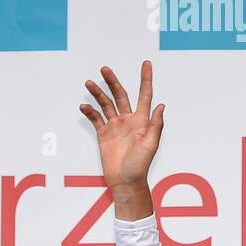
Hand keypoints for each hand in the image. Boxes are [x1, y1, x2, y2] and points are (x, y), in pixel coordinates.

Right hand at [79, 61, 164, 192]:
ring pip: (106, 104)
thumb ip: (155, 125)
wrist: (126, 181)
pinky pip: (96, 118)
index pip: (145, 94)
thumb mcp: (151, 145)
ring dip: (97, 93)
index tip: (146, 64)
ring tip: (89, 83)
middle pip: (120, 95)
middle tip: (105, 69)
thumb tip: (161, 105)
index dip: (146, 79)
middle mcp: (128, 119)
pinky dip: (90, 111)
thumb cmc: (141, 165)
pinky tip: (84, 105)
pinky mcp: (104, 134)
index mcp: (142, 120)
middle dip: (113, 81)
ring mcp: (115, 126)